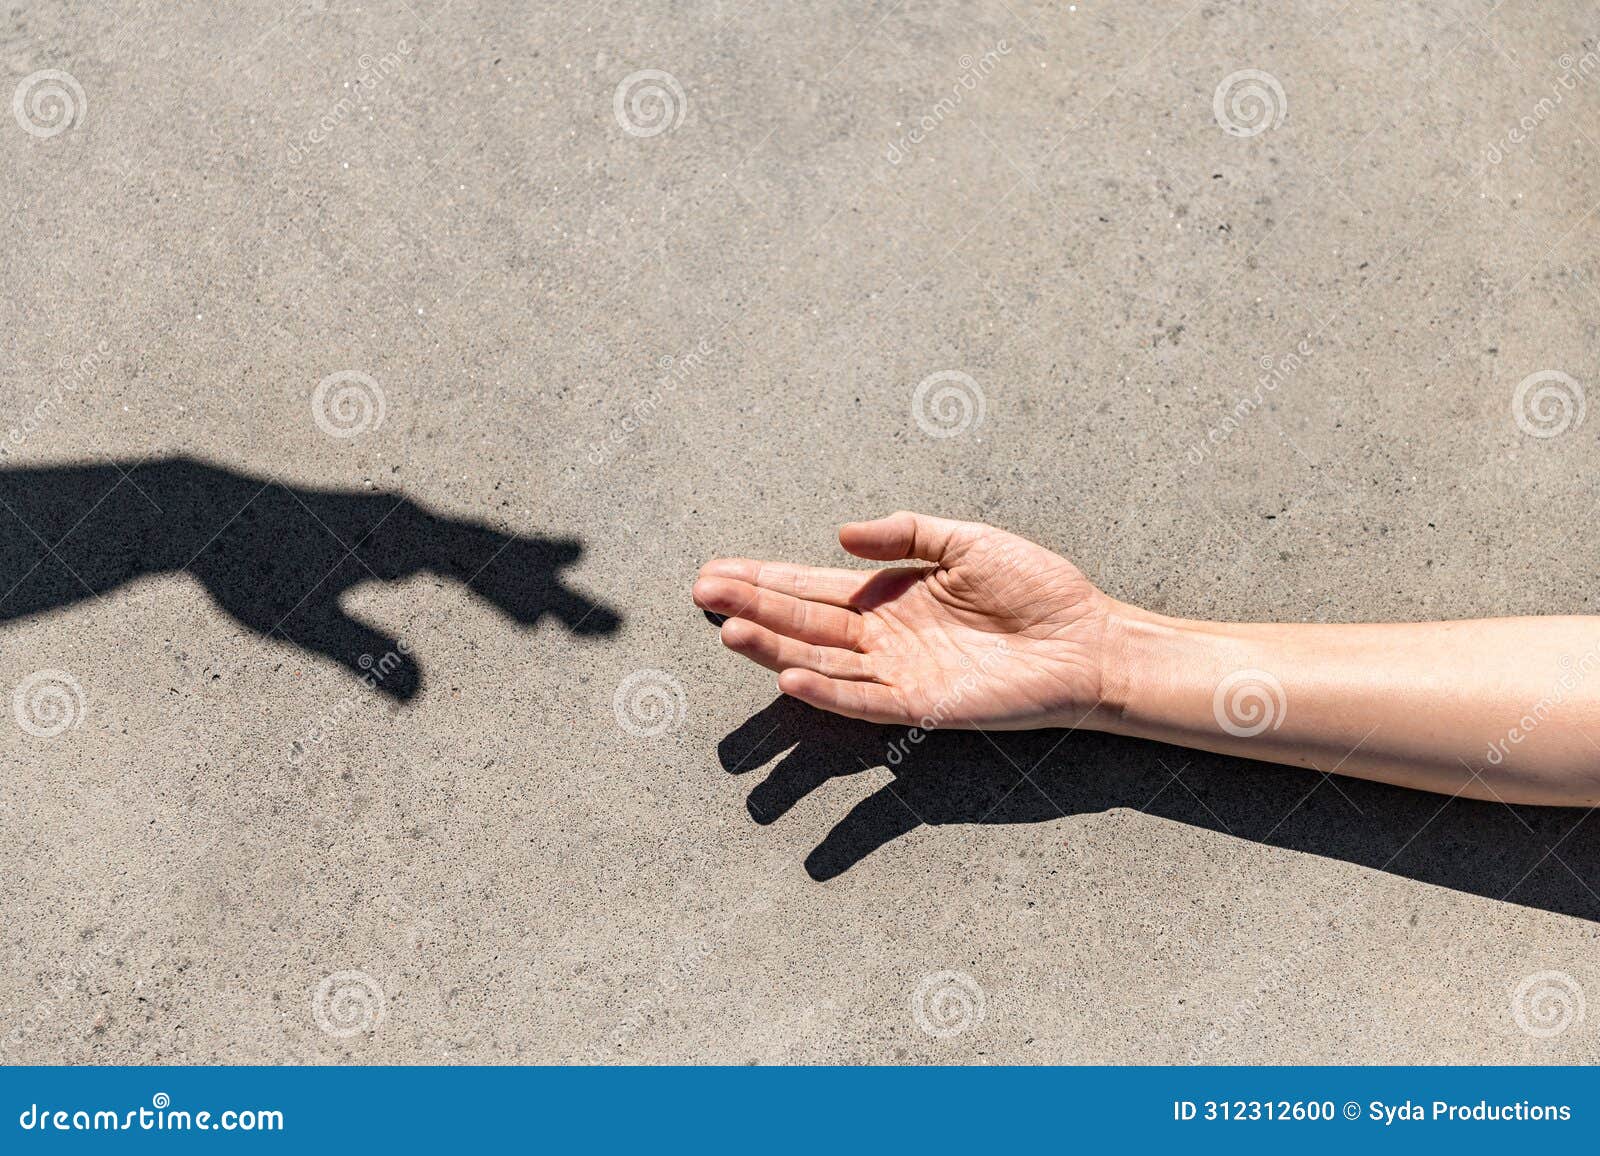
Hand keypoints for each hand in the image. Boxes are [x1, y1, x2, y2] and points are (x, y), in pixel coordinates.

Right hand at [692, 512, 1119, 728]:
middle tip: (703, 591)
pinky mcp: (924, 705)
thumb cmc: (1036, 588)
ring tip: (731, 629)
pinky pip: (865, 699)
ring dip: (776, 647)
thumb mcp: (967, 540)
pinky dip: (828, 690)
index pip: (811, 586)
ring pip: (822, 660)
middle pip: (803, 621)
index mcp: (889, 595)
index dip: (763, 576)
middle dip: (753, 605)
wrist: (1088, 638)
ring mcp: (899, 672)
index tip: (715, 569)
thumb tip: (841, 532)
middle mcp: (883, 636)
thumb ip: (905, 533)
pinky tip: (791, 674)